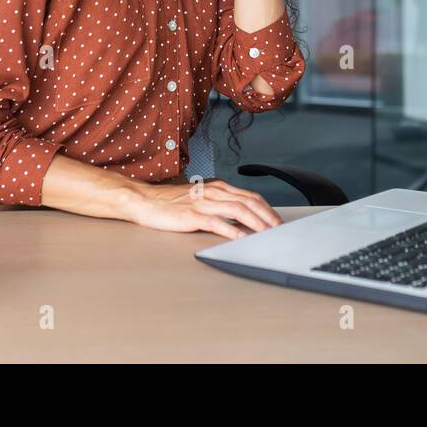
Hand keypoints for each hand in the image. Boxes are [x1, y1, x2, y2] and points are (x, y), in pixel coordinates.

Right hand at [125, 178, 282, 239]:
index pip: (251, 197)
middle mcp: (214, 192)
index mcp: (218, 187)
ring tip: (268, 235)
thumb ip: (220, 204)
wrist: (145, 201)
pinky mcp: (193, 215)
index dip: (268, 210)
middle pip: (250, 202)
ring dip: (256, 223)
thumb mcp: (201, 198)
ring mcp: (204, 203)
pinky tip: (242, 239)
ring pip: (238, 210)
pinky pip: (218, 223)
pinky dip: (233, 230)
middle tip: (280, 231)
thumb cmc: (171, 203)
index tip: (278, 222)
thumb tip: (241, 218)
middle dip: (268, 217)